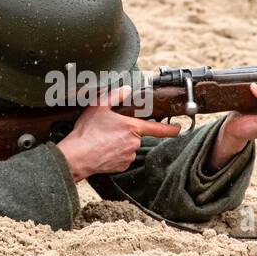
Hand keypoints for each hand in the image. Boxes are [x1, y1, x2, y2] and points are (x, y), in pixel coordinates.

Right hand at [57, 86, 181, 181]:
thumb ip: (115, 95)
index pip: (158, 129)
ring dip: (121, 142)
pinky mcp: (121, 166)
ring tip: (104, 139)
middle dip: (127, 131)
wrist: (77, 156)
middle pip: (137, 135)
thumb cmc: (87, 132)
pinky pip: (123, 157)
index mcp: (132, 128)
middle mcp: (133, 143)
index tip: (179, 128)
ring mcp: (128, 156)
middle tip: (110, 129)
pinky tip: (104, 149)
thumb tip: (126, 89)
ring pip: (129, 146)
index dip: (171, 129)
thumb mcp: (99, 106)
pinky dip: (116, 152)